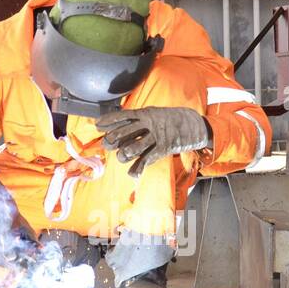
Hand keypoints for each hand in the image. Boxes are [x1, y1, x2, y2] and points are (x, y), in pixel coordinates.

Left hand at [95, 106, 211, 177]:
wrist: (191, 125)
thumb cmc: (166, 121)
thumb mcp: (151, 114)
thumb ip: (135, 119)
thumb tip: (114, 124)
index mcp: (144, 114)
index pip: (123, 116)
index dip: (108, 120)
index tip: (97, 125)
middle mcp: (148, 124)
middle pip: (124, 132)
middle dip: (112, 140)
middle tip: (108, 144)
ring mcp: (155, 137)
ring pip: (134, 147)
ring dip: (124, 154)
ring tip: (122, 156)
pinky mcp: (163, 149)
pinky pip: (146, 160)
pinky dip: (137, 169)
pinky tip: (132, 173)